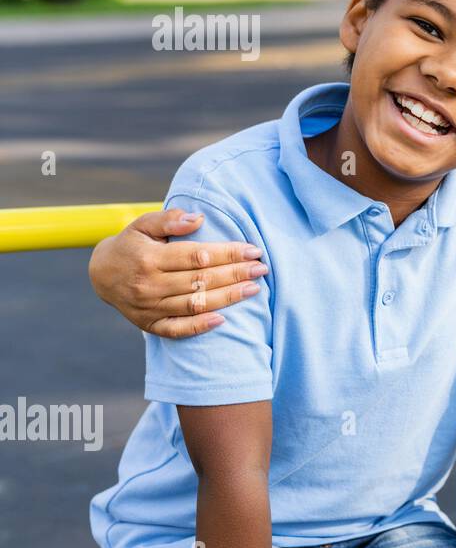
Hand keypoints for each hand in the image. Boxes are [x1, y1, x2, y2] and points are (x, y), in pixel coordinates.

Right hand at [87, 208, 264, 337]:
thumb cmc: (132, 244)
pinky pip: (177, 329)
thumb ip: (169, 220)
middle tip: (262, 268)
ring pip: (195, 304)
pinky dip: (200, 326)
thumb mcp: (143, 225)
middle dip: (236, 274)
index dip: (228, 253)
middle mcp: (149, 284)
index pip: (197, 256)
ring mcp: (149, 307)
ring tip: (254, 288)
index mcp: (149, 258)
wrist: (101, 274)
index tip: (253, 250)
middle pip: (201, 280)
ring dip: (228, 297)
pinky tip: (223, 319)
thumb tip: (198, 218)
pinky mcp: (149, 324)